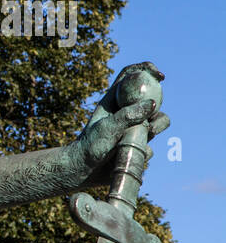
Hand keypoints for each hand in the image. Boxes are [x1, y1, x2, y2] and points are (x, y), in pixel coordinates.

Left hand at [67, 62, 169, 189]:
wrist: (82, 172)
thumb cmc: (89, 146)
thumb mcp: (107, 128)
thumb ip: (128, 115)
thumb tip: (152, 104)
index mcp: (114, 100)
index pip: (132, 75)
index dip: (147, 70)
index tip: (160, 76)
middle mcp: (126, 112)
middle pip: (153, 100)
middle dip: (157, 110)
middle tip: (151, 121)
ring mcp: (133, 128)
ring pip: (157, 123)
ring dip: (156, 129)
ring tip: (139, 140)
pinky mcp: (137, 145)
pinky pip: (152, 146)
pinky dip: (145, 151)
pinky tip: (128, 156)